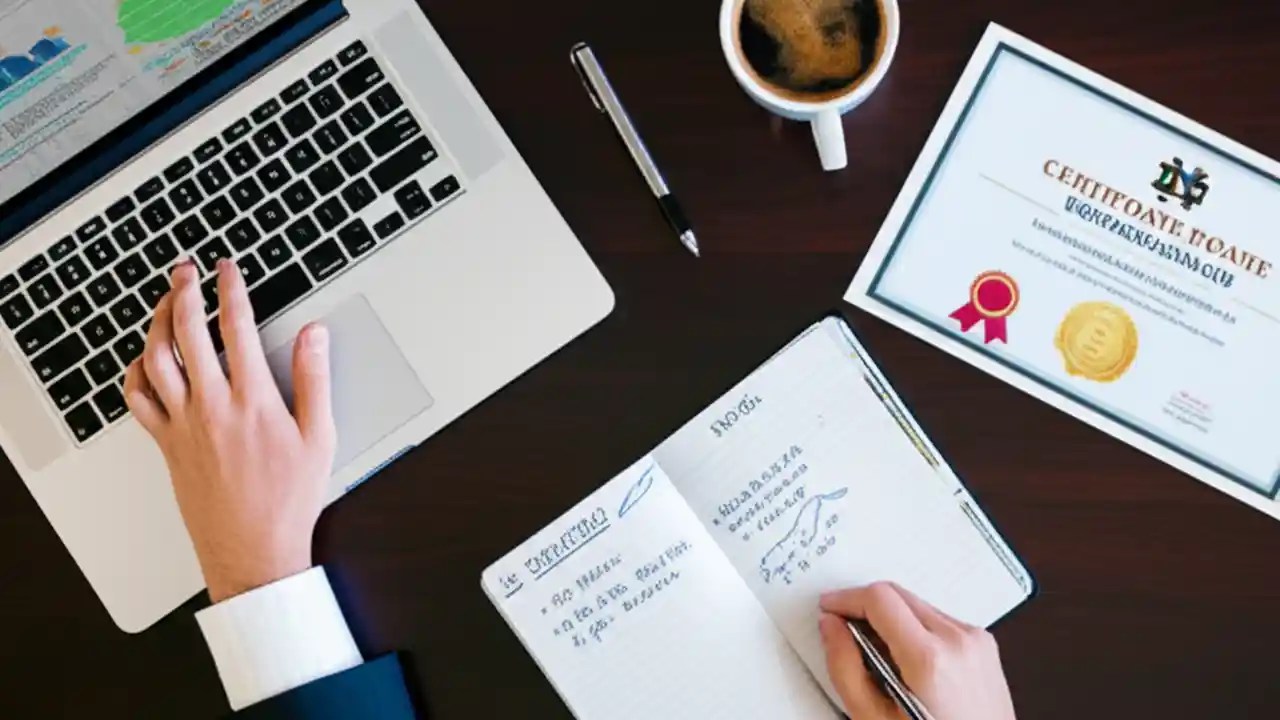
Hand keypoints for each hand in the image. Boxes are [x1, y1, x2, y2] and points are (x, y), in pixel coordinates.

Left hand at [124, 259, 336, 602]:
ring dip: (157, 322)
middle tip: (187, 270)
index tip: (228, 269)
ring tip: (165, 301)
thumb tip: (314, 335)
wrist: (253, 549)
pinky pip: (138, 399)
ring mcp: (183, 425)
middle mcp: (212, 407)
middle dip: (185, 292)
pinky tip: (144, 358)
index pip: (237, 328)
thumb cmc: (289, 499)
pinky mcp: (167, 445)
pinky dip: (136, 371)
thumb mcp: (319, 436)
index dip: (231, 290)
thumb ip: (314, 379)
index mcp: (253, 400)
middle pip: (187, 333)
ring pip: (157, 359)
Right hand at [818, 582, 1016, 719]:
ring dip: (891, 619)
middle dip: (865, 606)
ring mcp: (975, 639)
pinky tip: (910, 662)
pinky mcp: (984, 643)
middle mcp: (958, 640)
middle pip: (898, 594)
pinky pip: (939, 619)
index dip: (846, 598)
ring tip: (882, 658)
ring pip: (917, 604)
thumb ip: (845, 668)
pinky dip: (916, 630)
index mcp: (929, 659)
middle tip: (846, 632)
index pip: (879, 598)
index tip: (830, 608)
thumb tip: (831, 627)